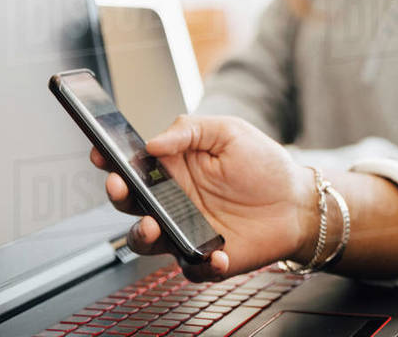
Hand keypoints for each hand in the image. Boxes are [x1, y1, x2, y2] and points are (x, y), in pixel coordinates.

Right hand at [91, 115, 314, 281]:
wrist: (297, 201)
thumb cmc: (262, 164)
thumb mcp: (228, 132)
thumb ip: (189, 129)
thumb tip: (153, 141)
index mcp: (172, 168)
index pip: (131, 164)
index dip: (110, 159)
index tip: (100, 151)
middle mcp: (171, 201)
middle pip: (129, 203)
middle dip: (118, 194)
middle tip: (121, 185)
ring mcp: (184, 230)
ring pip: (147, 240)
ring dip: (144, 234)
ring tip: (156, 225)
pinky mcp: (204, 258)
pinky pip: (191, 268)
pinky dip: (201, 264)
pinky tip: (216, 254)